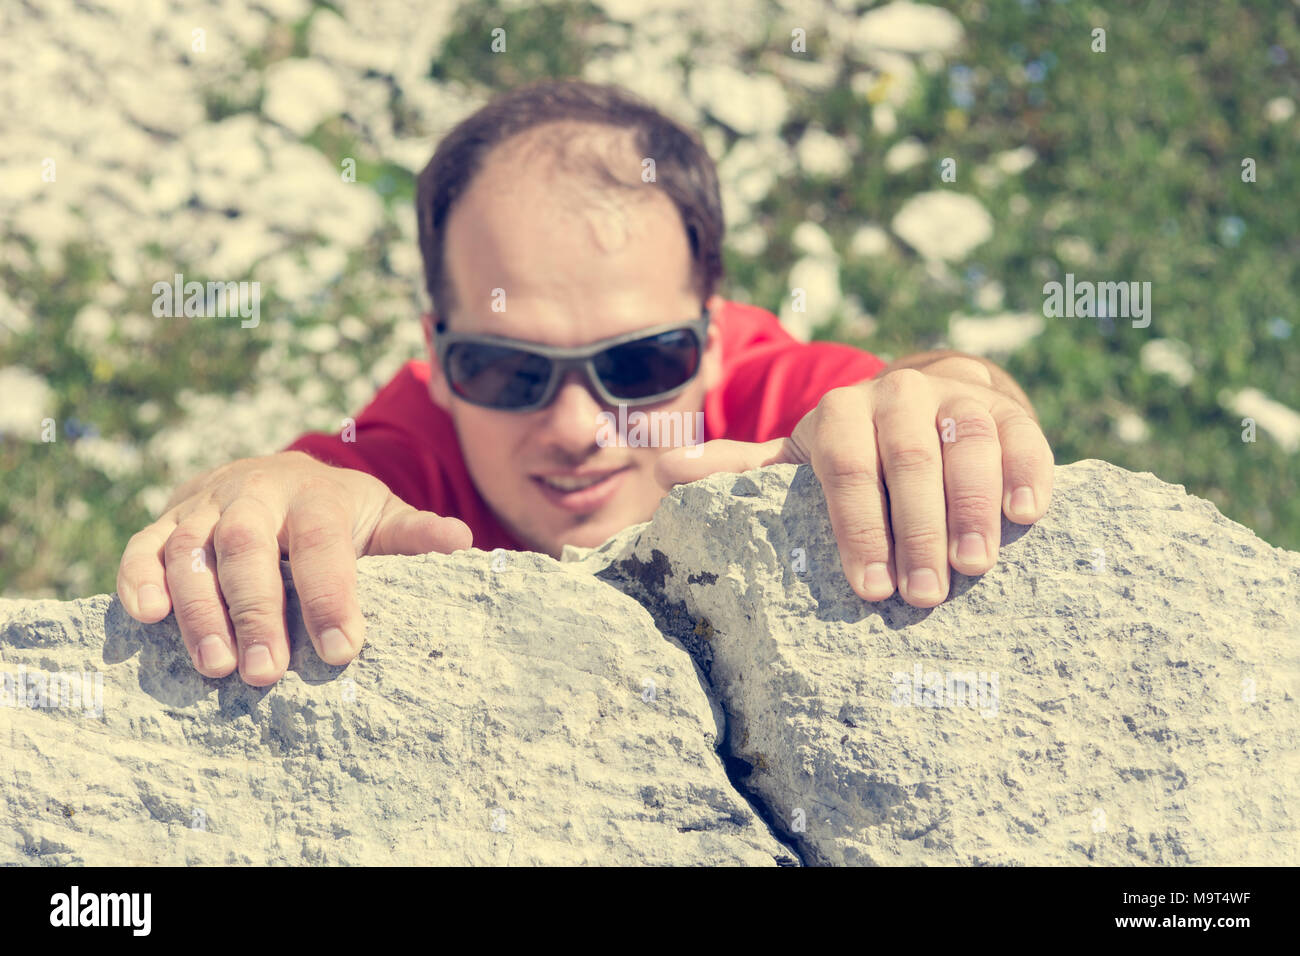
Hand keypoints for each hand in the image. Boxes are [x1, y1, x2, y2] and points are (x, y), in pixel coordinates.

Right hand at [117, 451, 472, 684]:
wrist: (279, 475)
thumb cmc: (338, 513)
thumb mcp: (380, 517)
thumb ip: (413, 535)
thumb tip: (461, 543)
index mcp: (315, 494)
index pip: (321, 541)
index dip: (329, 593)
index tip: (342, 649)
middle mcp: (255, 493)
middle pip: (247, 544)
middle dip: (257, 610)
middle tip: (266, 673)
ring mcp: (205, 506)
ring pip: (190, 550)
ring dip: (199, 610)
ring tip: (216, 668)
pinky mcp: (166, 522)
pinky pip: (142, 546)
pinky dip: (137, 579)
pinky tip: (147, 618)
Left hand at [655, 357, 1052, 606]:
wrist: (929, 400)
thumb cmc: (856, 449)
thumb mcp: (801, 458)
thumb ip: (745, 469)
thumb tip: (667, 470)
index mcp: (840, 411)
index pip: (845, 466)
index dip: (856, 527)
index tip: (868, 591)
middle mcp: (898, 394)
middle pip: (907, 458)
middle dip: (914, 530)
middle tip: (922, 597)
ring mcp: (956, 398)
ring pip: (967, 443)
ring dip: (970, 506)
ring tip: (974, 568)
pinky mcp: (1011, 410)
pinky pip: (1024, 435)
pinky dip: (1027, 472)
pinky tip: (1027, 516)